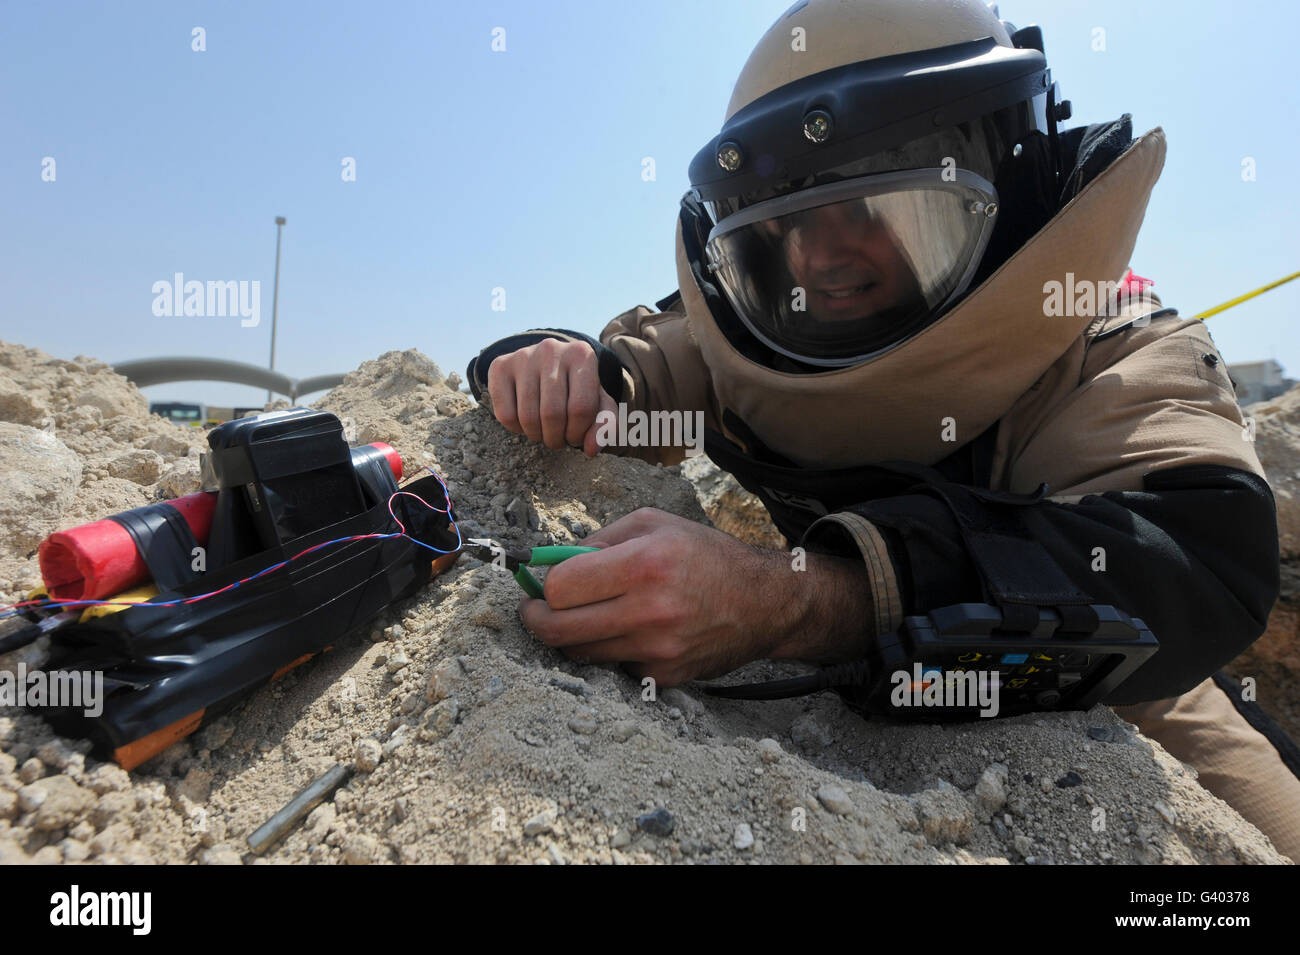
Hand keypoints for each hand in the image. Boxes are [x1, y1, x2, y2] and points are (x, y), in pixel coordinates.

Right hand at [486, 338, 616, 456]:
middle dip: (556, 438)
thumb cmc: (576, 387)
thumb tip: (591, 450)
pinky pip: (505, 414)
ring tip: (543, 432)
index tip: (576, 437)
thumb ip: (604, 425)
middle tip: (558, 439)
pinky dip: (516, 429)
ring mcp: (523, 356)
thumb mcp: (597, 402)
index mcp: (582, 355)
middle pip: (552, 414)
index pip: (581, 408)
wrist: (545, 362)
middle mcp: (551, 350)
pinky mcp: (500, 366)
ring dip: (537, 436)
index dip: (578, 433)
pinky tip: (525, 421)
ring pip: (528, 417)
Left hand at [518, 508, 874, 687]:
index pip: (560, 587)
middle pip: (558, 629)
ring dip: (570, 635)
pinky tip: (628, 631)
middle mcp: (650, 610)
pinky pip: (612, 667)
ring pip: (579, 653)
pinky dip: (610, 650)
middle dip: (536, 618)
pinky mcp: (664, 677)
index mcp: (645, 563)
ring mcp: (657, 649)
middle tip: (535, 610)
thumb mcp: (654, 524)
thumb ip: (598, 540)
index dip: (542, 585)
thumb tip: (550, 564)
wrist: (765, 602)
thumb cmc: (706, 555)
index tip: (539, 584)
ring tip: (582, 615)